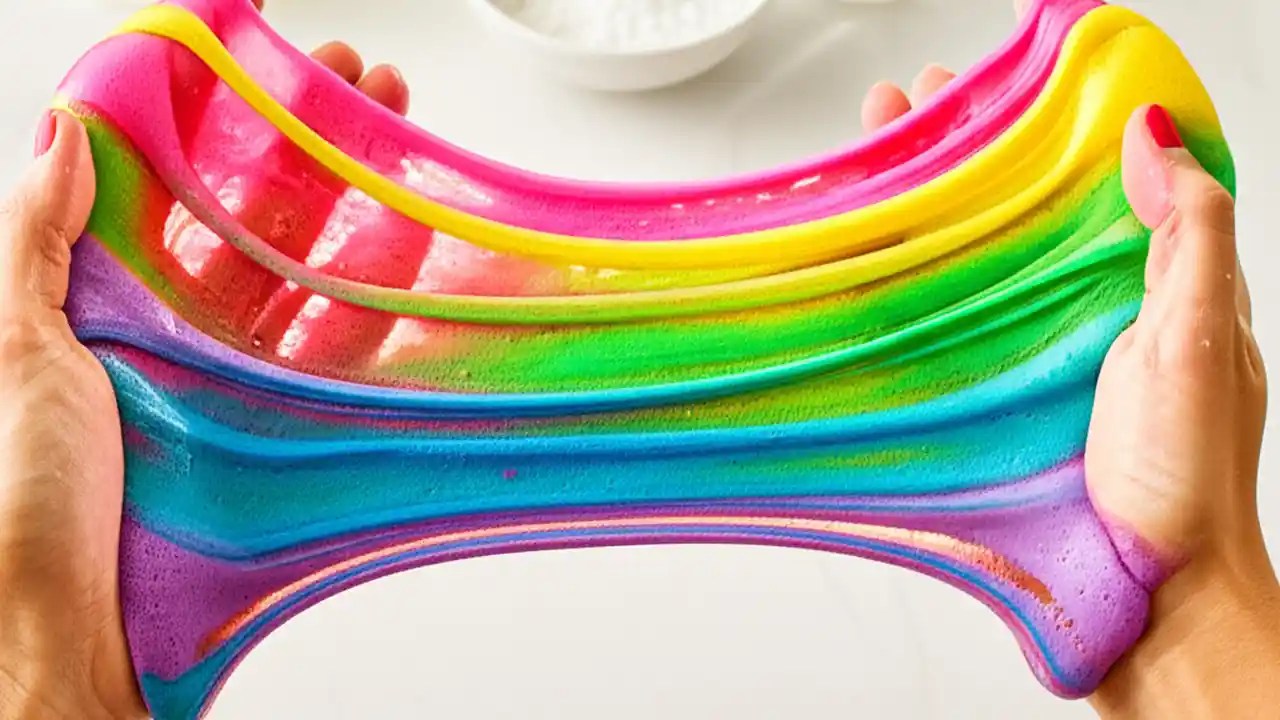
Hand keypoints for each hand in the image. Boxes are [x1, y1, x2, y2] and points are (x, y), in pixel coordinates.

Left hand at [0, 2, 411, 713]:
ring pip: (318, 284)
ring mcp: (243, 396)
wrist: (76, 650)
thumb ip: (35, 244)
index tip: (276, 81)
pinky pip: (348, 364)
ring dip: (368, 214)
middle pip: (263, 229)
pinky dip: (391, 312)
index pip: (181, 197)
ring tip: (406, 152)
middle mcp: (181, 347)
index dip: (231, 133)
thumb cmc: (24, 516)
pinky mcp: (292, 445)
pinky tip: (422, 264)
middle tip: (369, 94)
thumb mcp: (14, 359)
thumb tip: (65, 134)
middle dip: (319, 154)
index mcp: (107, 314)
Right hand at [861, 3, 1273, 717]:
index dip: (1040, 124)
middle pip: (1016, 212)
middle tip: (904, 115)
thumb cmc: (1186, 486)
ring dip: (921, 215)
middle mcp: (1089, 316)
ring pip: (972, 267)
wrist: (1150, 599)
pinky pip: (948, 334)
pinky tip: (862, 280)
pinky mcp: (996, 407)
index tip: (993, 86)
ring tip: (870, 172)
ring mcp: (1037, 362)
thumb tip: (1153, 133)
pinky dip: (905, 298)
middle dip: (958, 155)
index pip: (1089, 176)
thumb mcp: (1197, 344)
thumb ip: (1189, 237)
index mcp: (1151, 285)